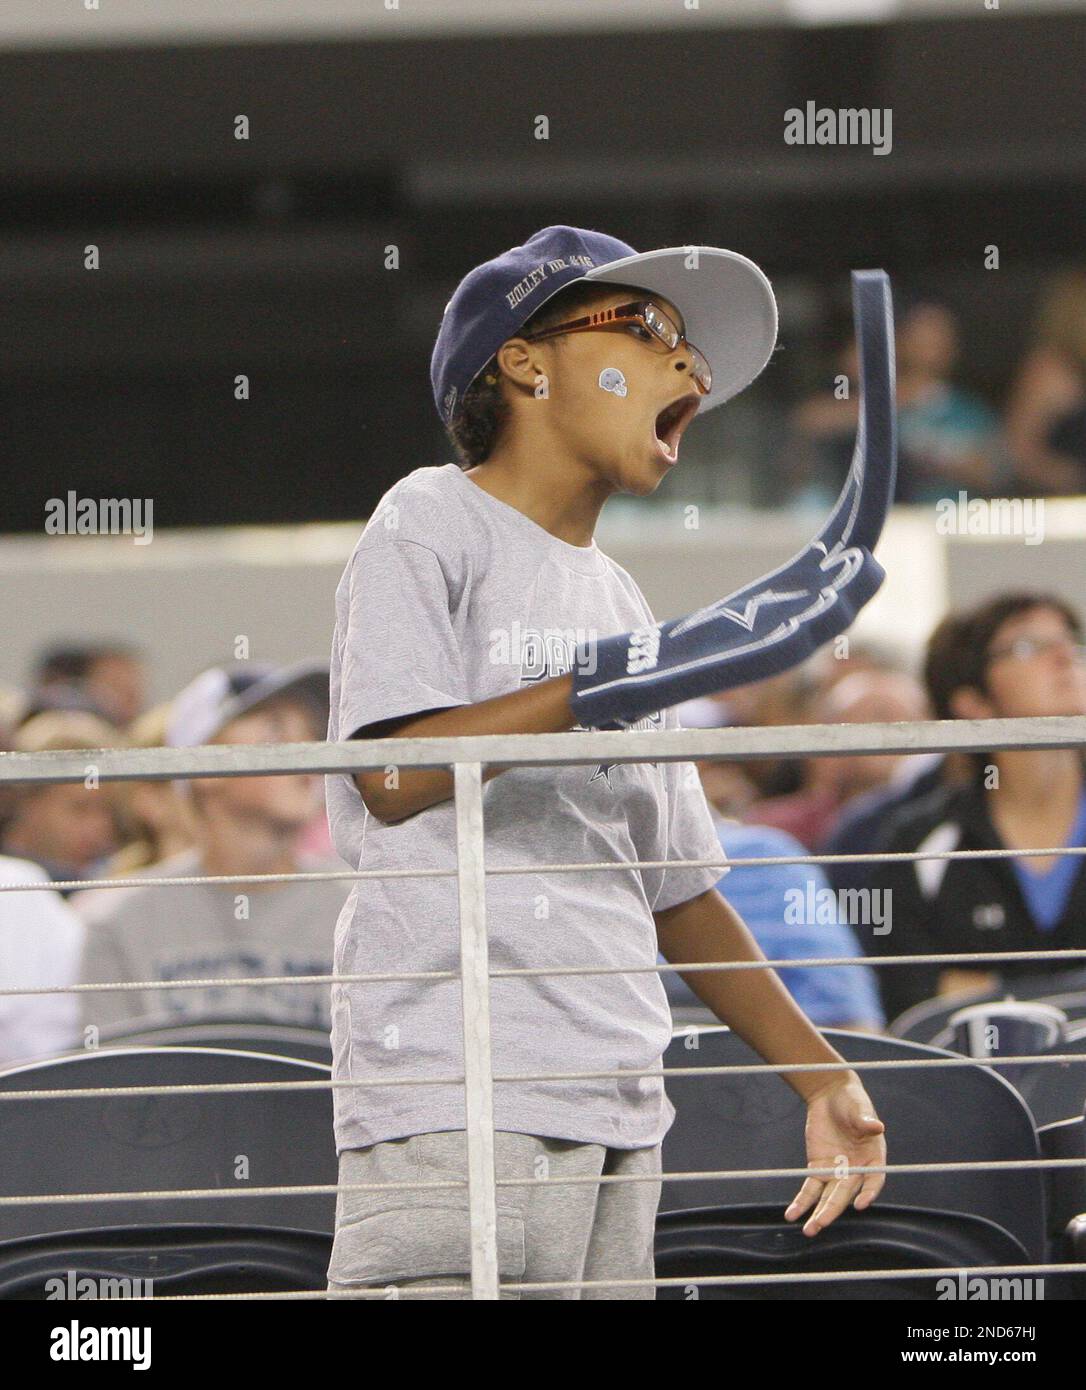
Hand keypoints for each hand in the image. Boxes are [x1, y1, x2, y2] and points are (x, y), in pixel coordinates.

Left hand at [784, 1073, 885, 1237]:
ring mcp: (836, 1171)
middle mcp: (856, 1170)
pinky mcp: (818, 1168)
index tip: (860, 1203)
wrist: (830, 1093)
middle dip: (833, 1209)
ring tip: (809, 1230)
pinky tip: (792, 1215)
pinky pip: (810, 1188)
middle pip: (845, 1193)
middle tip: (821, 1223)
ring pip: (827, 1197)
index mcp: (873, 1158)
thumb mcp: (859, 1107)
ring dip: (817, 1213)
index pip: (874, 1180)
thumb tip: (877, 1126)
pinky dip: (802, 1202)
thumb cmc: (852, 1100)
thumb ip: (865, 1120)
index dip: (869, 1192)